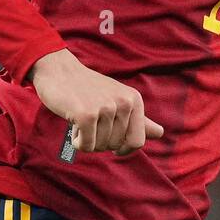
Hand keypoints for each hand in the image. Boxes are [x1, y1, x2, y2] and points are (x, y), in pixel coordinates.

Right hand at [28, 49, 163, 155]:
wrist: (59, 71)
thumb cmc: (88, 89)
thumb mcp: (118, 100)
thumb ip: (138, 119)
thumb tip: (160, 133)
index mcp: (135, 100)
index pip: (137, 141)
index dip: (122, 148)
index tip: (110, 140)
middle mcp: (124, 102)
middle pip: (116, 146)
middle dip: (100, 141)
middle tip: (91, 121)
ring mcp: (106, 108)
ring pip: (100, 147)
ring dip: (87, 139)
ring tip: (81, 118)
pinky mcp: (86, 114)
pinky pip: (86, 146)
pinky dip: (77, 142)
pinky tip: (73, 124)